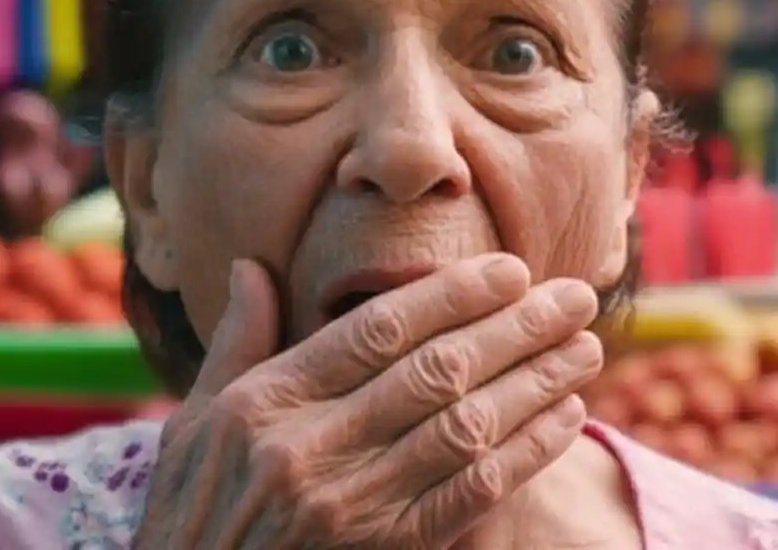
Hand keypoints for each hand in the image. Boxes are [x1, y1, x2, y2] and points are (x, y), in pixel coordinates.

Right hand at [134, 254, 603, 549]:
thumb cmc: (193, 512)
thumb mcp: (192, 425)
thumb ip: (237, 343)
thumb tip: (249, 265)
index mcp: (265, 403)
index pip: (377, 330)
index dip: (453, 293)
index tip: (512, 269)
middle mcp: (310, 449)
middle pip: (435, 371)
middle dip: (516, 329)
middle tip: (574, 297)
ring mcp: (350, 507)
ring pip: (465, 428)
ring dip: (535, 384)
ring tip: (584, 349)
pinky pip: (470, 497)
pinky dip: (526, 453)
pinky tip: (565, 418)